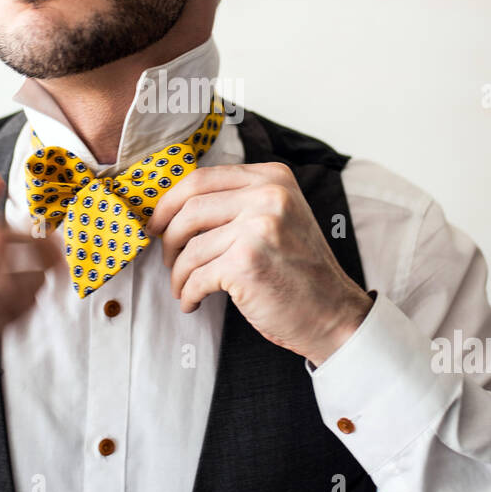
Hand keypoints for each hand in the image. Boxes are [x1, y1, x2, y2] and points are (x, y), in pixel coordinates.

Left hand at [145, 162, 373, 366]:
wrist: (333, 314)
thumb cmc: (299, 271)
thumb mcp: (278, 217)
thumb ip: (240, 201)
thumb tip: (176, 205)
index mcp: (272, 178)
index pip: (202, 178)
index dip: (169, 203)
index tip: (156, 223)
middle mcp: (268, 196)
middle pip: (189, 209)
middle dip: (168, 238)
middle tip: (167, 260)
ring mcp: (258, 228)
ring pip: (190, 247)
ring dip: (179, 274)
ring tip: (185, 288)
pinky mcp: (246, 263)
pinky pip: (196, 276)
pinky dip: (188, 293)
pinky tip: (193, 302)